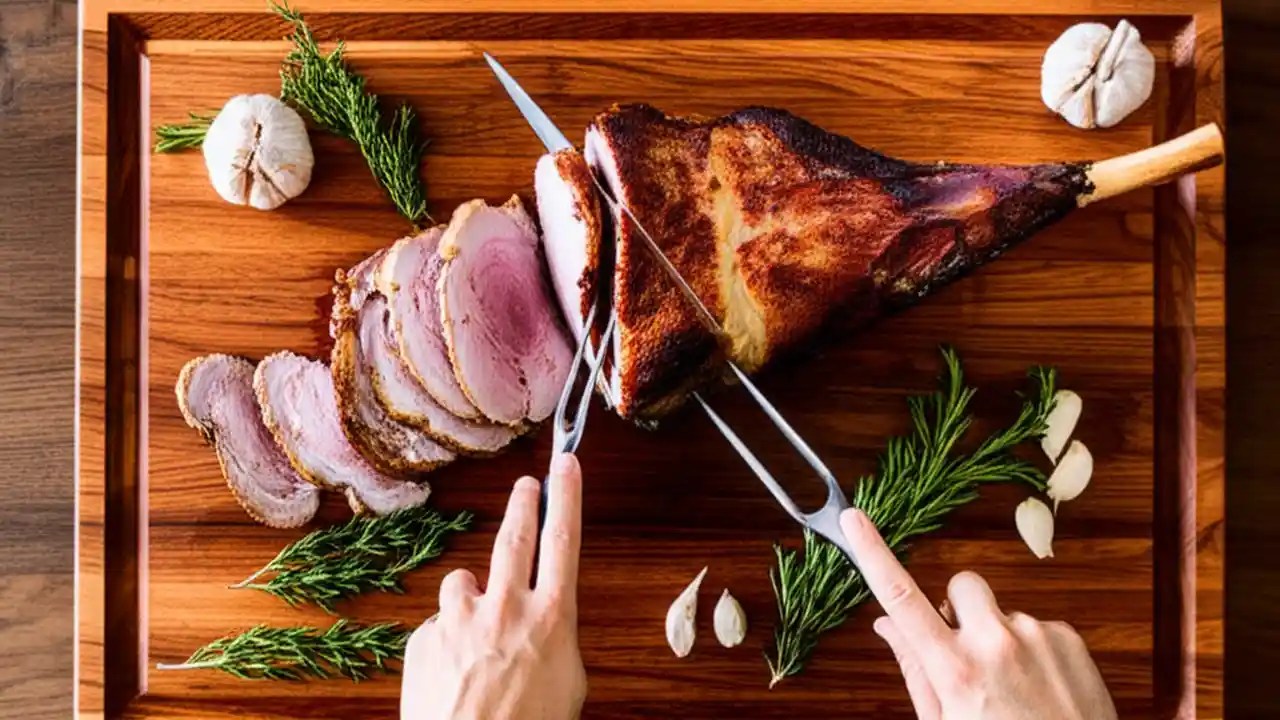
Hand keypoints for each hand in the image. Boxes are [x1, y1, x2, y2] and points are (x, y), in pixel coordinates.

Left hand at [401, 453, 587, 719]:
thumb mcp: (568, 685)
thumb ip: (554, 641)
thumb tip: (542, 627)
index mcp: (551, 618)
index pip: (563, 540)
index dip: (567, 496)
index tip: (566, 464)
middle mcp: (504, 607)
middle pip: (514, 537)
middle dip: (523, 503)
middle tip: (526, 485)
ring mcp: (459, 620)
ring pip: (465, 582)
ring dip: (473, 596)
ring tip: (479, 629)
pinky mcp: (424, 640)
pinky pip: (439, 626)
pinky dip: (448, 641)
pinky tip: (454, 674)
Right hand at [840, 508, 1116, 719]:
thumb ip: (915, 671)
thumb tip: (886, 625)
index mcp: (955, 670)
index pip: (902, 598)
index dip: (873, 553)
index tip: (854, 519)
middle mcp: (995, 643)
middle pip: (961, 585)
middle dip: (959, 609)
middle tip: (968, 653)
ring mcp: (1037, 635)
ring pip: (1002, 612)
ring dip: (1001, 637)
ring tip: (1015, 688)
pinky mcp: (1069, 637)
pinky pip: (1038, 626)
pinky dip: (1034, 650)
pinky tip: (1040, 688)